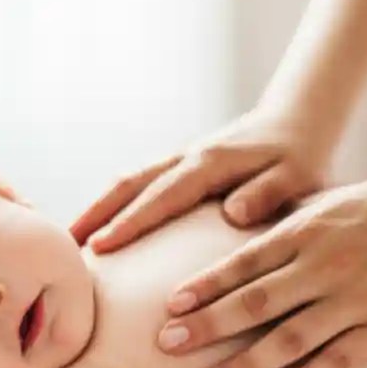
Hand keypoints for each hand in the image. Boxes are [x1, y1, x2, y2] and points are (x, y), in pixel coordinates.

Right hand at [71, 106, 334, 251]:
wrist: (299, 119)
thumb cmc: (302, 157)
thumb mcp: (297, 177)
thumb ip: (268, 193)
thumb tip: (233, 213)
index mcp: (211, 163)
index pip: (162, 195)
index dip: (130, 222)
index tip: (100, 246)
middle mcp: (188, 156)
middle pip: (130, 184)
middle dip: (96, 214)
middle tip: (65, 248)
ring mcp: (181, 158)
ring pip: (129, 181)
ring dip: (99, 207)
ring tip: (71, 241)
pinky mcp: (182, 164)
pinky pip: (140, 182)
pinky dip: (116, 202)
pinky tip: (103, 228)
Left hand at [155, 172, 366, 367]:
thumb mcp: (330, 202)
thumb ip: (287, 224)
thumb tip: (238, 232)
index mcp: (308, 230)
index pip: (244, 261)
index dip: (206, 285)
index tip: (171, 305)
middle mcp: (326, 264)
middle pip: (256, 301)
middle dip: (208, 324)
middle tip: (168, 343)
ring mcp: (356, 298)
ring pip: (292, 337)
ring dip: (247, 362)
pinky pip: (340, 359)